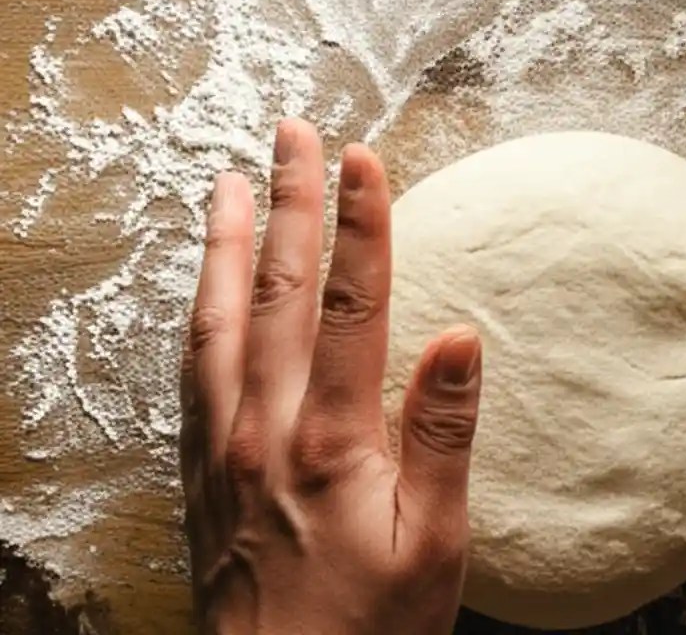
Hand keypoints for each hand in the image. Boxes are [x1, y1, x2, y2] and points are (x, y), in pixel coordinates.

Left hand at [179, 119, 480, 633]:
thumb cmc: (369, 627)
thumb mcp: (436, 545)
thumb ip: (444, 438)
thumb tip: (460, 341)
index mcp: (330, 441)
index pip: (349, 308)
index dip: (360, 226)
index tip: (363, 158)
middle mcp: (265, 428)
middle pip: (278, 293)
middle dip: (290, 204)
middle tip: (293, 133)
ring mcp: (224, 446)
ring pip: (219, 321)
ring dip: (229, 244)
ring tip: (232, 183)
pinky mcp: (203, 470)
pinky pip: (191, 370)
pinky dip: (198, 312)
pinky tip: (205, 290)